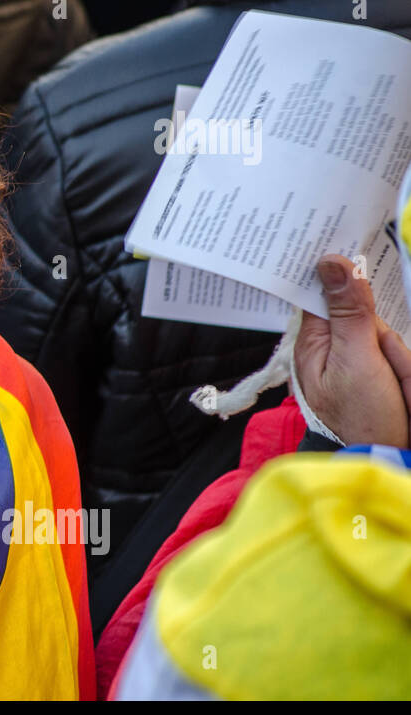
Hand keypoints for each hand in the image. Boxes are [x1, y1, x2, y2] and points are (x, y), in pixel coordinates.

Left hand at [294, 254, 410, 446]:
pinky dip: (406, 372)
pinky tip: (402, 393)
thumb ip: (349, 312)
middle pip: (366, 316)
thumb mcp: (356, 359)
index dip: (339, 278)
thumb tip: (331, 262)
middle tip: (383, 368)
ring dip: (398, 360)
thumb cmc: (362, 417)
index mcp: (313, 343)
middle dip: (384, 338)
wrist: (389, 459)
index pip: (321, 294)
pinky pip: (399, 356)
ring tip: (393, 389)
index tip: (354, 255)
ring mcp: (358, 361)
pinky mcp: (380, 371)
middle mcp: (331, 348)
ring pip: (388, 336)